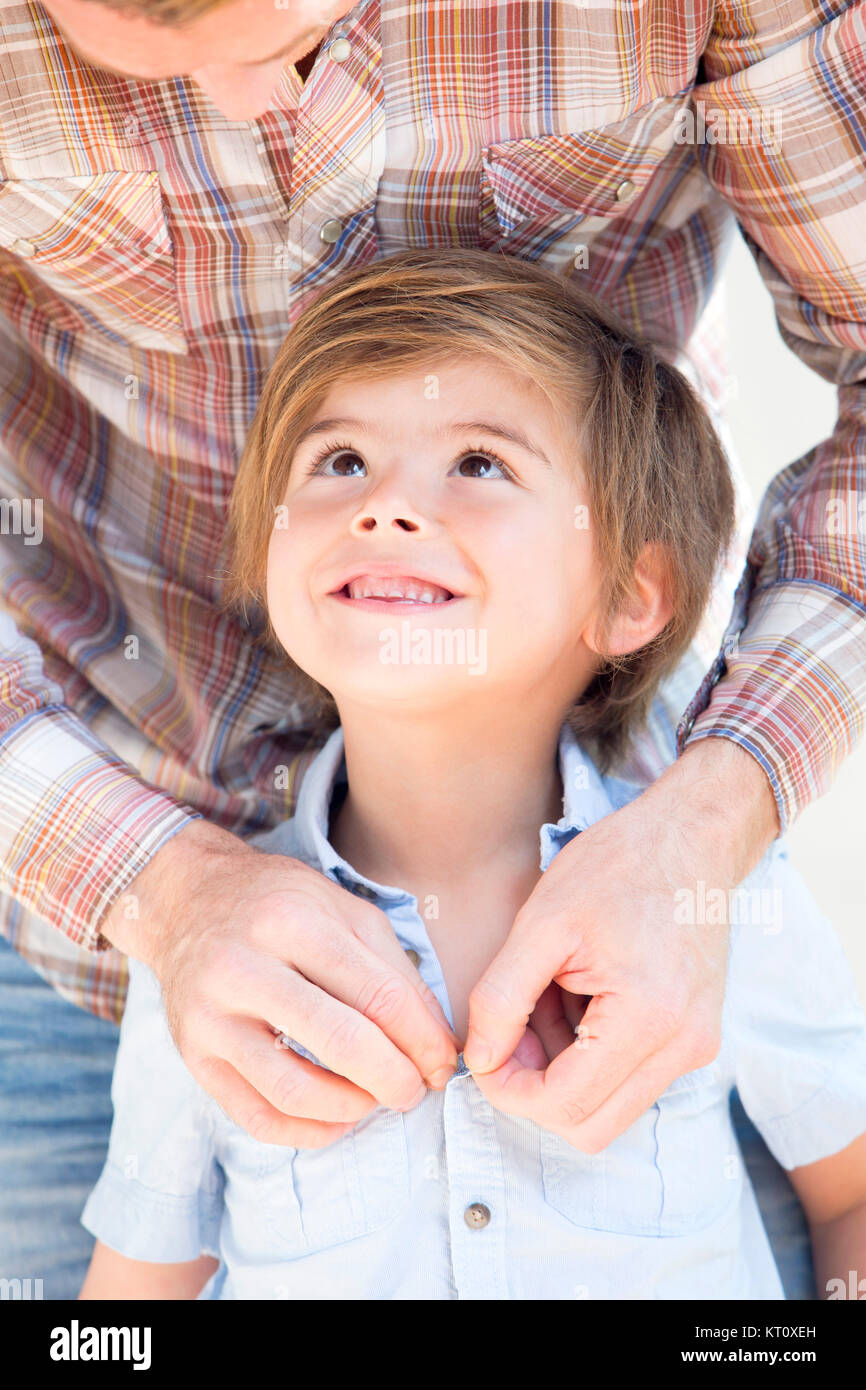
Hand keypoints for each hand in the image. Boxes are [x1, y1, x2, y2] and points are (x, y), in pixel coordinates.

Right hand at [101, 819, 460, 1147]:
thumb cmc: (279, 904)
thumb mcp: (345, 911)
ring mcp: (211, 1018)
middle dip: (396, 1078)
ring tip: (379, 1100)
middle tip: (419, 1088)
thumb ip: (395, 971)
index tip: (445, 1061)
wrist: (188, 900)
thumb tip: (437, 1042)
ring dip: (355, 1108)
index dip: (424, 1039)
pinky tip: (339, 1119)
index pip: (378, 996)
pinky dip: (308, 1132)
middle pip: (341, 1044)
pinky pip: (257, 1116)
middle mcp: (243, 968)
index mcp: (290, 921)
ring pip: (295, 1090)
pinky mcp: (194, 1057)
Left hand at [463, 738, 779, 1149]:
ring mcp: (696, 1046)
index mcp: (649, 1017)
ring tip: (546, 1001)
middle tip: (509, 1031)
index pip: (564, 1106)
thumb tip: (478, 1060)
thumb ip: (501, 997)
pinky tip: (575, 1000)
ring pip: (609, 1109)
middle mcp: (684, 1046)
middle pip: (590, 1127)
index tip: (483, 1053)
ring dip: (562, 1074)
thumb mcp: (542, 921)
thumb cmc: (617, 865)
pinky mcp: (695, 1038)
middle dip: (534, 1090)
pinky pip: (631, 1080)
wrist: (690, 835)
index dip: (508, 1091)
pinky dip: (590, 1059)